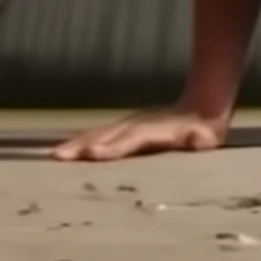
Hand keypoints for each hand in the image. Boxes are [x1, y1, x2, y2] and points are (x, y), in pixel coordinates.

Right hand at [50, 106, 228, 161]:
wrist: (203, 104)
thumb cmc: (205, 130)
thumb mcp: (207, 136)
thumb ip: (200, 138)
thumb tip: (200, 139)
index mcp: (155, 131)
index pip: (131, 139)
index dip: (113, 146)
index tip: (93, 153)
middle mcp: (138, 125)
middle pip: (108, 135)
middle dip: (84, 146)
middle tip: (58, 156)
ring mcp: (130, 124)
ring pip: (100, 132)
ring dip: (78, 143)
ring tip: (54, 154)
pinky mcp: (126, 127)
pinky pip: (100, 133)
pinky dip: (83, 140)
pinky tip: (67, 149)